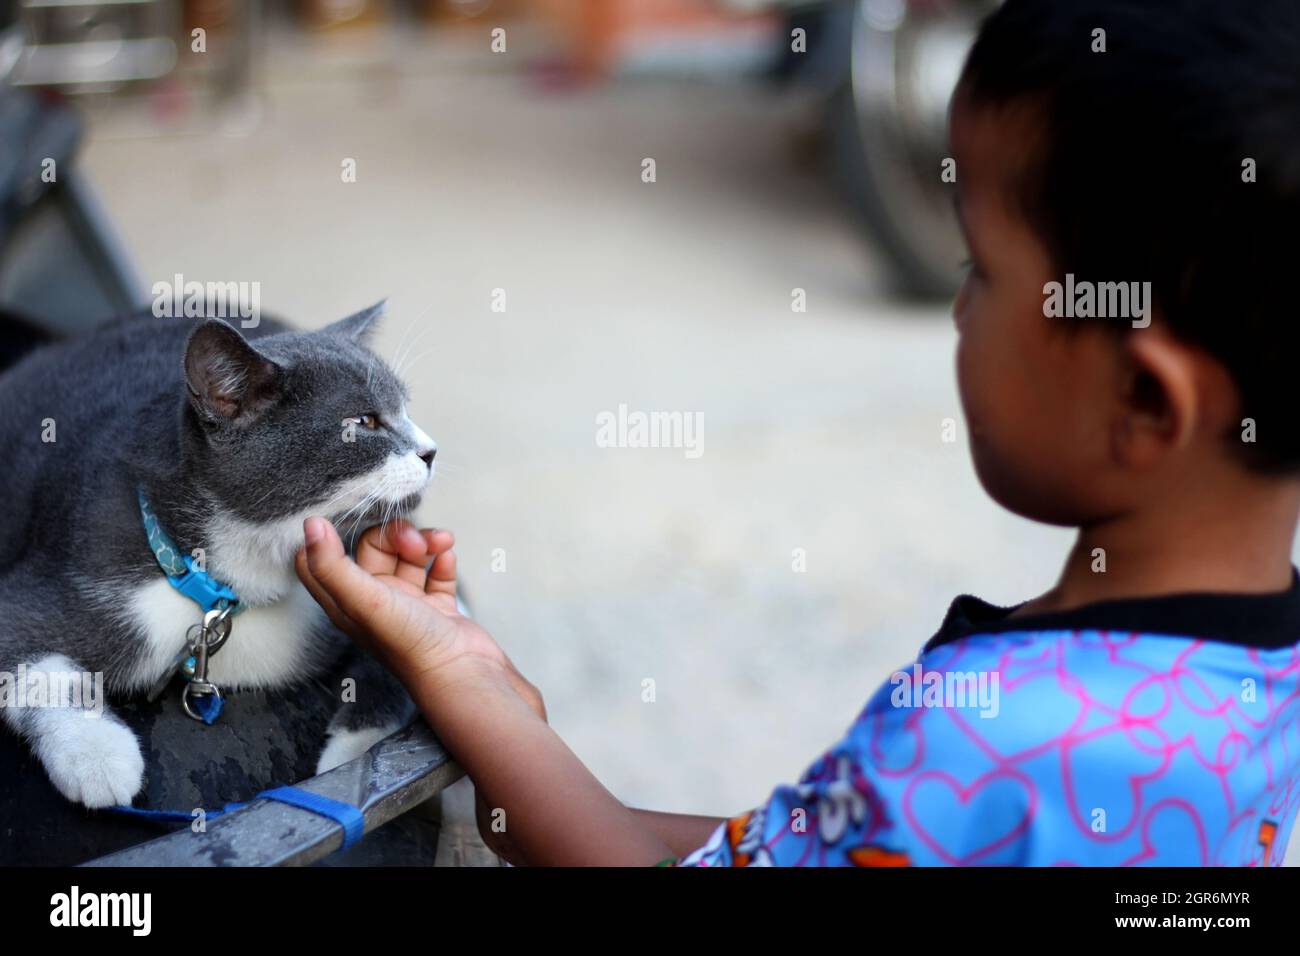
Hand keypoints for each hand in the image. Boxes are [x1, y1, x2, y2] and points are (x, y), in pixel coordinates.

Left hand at [295, 517, 543, 718]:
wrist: (463, 672)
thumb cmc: (411, 645)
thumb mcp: (365, 600)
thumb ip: (332, 563)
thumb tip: (309, 524)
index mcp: (346, 602)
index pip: (322, 561)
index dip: (331, 538)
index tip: (345, 519)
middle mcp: (373, 602)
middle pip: (373, 549)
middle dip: (396, 535)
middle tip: (415, 542)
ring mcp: (407, 605)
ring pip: (407, 557)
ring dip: (425, 541)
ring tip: (442, 542)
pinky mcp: (437, 607)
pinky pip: (436, 571)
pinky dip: (443, 559)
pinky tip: (448, 558)